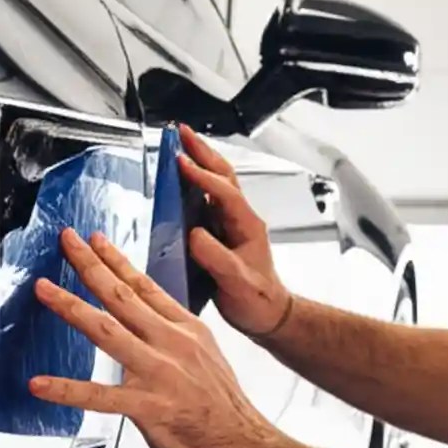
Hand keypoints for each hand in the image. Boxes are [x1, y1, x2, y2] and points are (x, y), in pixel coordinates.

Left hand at [29, 228, 283, 447]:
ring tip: (43, 290)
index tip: (96, 240)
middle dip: (89, 265)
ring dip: (71, 307)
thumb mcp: (206, 362)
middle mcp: (173, 344)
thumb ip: (175, 343)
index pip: (145, 286)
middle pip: (122, 296)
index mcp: (187, 331)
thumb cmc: (225, 416)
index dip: (117, 260)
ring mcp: (161, 373)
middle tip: (65, 241)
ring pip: (107, 330)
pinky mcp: (150, 407)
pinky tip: (40, 384)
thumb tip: (151, 332)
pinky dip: (66, 389)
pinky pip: (99, 396)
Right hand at [178, 125, 291, 337]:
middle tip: (180, 132)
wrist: (268, 315)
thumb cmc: (258, 300)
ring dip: (199, 160)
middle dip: (202, 151)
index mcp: (247, 226)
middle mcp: (240, 219)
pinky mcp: (221, 232)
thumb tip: (195, 235)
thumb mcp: (237, 283)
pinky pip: (207, 198)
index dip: (203, 176)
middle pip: (223, 175)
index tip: (181, 162)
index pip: (224, 191)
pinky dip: (194, 182)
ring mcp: (231, 224)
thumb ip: (217, 259)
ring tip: (179, 144)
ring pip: (216, 182)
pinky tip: (180, 179)